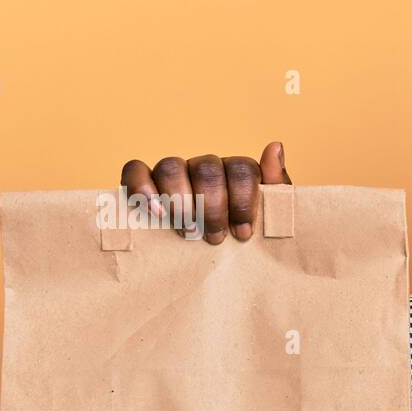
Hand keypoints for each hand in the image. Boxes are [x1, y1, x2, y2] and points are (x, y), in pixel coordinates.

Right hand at [119, 141, 291, 244]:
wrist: (218, 264)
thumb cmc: (241, 237)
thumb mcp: (267, 218)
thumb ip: (276, 185)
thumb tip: (275, 146)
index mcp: (236, 172)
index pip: (241, 169)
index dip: (242, 201)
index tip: (243, 234)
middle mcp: (205, 166)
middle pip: (208, 170)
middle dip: (213, 208)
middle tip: (215, 238)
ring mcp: (175, 172)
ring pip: (172, 168)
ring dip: (181, 202)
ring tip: (189, 232)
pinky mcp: (143, 182)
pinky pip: (135, 169)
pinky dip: (141, 187)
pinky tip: (155, 212)